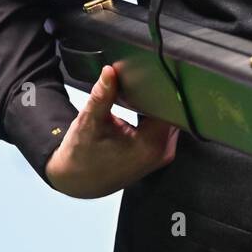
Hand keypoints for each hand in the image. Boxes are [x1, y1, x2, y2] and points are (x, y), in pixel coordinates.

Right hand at [44, 64, 179, 198]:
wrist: (78, 181)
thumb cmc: (81, 155)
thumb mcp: (89, 122)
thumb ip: (102, 95)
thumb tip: (109, 71)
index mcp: (150, 144)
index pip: (170, 107)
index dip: (163, 87)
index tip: (154, 71)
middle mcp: (163, 151)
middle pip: (174, 111)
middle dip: (160, 93)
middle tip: (144, 75)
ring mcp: (163, 153)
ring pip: (171, 117)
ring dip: (159, 103)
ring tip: (141, 88)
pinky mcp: (159, 152)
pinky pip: (166, 125)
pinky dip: (155, 113)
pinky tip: (142, 103)